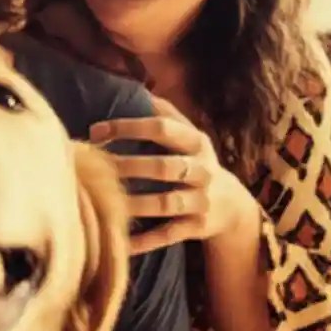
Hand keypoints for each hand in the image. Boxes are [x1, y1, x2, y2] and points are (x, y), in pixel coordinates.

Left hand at [89, 94, 255, 253]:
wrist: (234, 207)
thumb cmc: (198, 164)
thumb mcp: (191, 137)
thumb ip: (167, 113)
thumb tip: (138, 88)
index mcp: (197, 143)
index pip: (161, 129)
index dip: (127, 127)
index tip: (95, 131)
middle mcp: (202, 171)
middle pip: (164, 166)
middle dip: (128, 165)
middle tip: (96, 166)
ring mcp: (201, 201)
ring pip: (165, 203)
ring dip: (134, 203)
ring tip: (104, 201)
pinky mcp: (197, 228)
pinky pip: (168, 234)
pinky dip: (144, 240)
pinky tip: (120, 242)